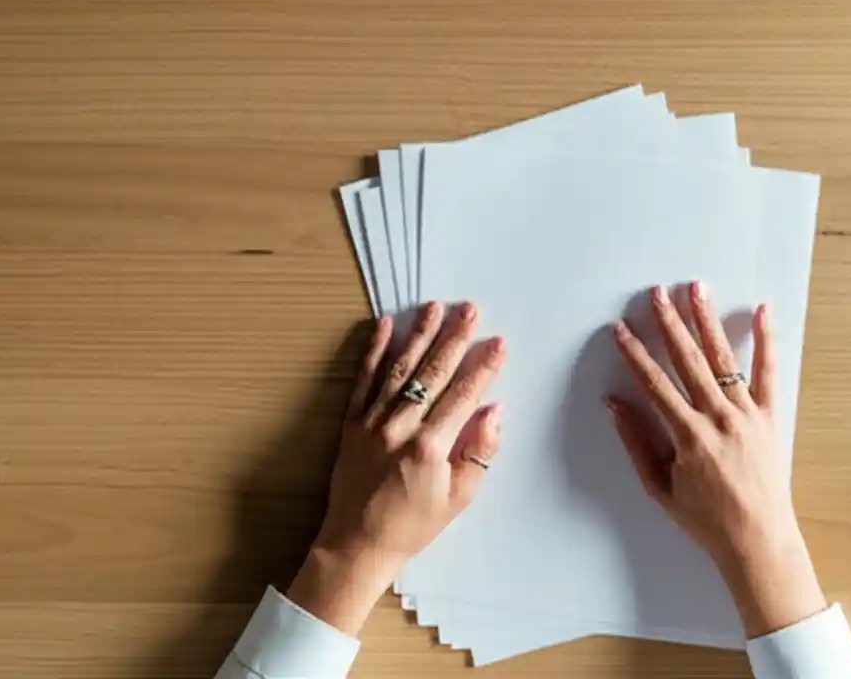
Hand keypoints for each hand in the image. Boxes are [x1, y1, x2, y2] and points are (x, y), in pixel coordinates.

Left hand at [288, 301, 505, 633]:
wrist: (356, 543)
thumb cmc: (413, 525)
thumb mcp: (458, 498)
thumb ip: (477, 452)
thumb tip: (494, 412)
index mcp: (430, 447)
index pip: (463, 396)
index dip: (483, 367)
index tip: (498, 342)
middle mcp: (400, 428)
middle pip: (432, 373)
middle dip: (454, 338)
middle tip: (470, 309)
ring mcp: (372, 422)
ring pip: (399, 369)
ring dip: (418, 335)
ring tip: (433, 306)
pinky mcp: (352, 423)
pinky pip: (364, 380)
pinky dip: (374, 351)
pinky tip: (385, 326)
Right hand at [607, 282, 826, 637]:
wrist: (757, 539)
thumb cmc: (704, 519)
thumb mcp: (659, 487)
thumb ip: (636, 442)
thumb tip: (614, 403)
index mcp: (689, 437)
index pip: (655, 384)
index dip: (634, 354)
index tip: (619, 329)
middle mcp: (720, 419)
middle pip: (689, 360)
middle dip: (669, 324)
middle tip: (656, 293)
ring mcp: (749, 415)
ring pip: (724, 358)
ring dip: (707, 321)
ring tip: (696, 288)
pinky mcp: (771, 417)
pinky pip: (769, 372)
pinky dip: (766, 340)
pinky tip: (761, 310)